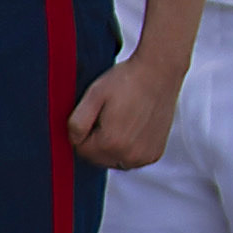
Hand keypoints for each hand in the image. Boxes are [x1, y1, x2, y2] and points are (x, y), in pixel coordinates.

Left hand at [66, 52, 186, 169]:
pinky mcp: (154, 154)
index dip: (81, 132)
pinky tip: (130, 126)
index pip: (81, 150)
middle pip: (97, 159)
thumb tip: (73, 140)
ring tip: (118, 120)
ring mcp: (145, 156)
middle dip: (94, 142)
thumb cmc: (127, 81)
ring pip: (113, 161)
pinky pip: (130, 159)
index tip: (92, 115)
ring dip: (110, 147)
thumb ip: (77, 123)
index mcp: (112, 142)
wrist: (158, 72)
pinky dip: (126, 148)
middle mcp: (130, 155)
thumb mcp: (93, 96)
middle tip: (106, 116)